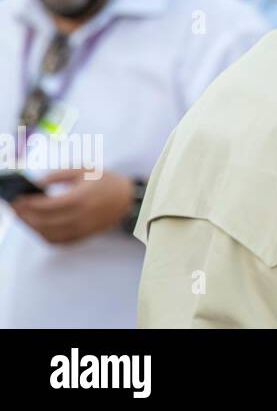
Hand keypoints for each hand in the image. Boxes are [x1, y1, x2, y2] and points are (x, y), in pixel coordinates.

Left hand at [10, 169, 134, 244]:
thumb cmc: (106, 181)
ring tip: (21, 216)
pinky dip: (42, 235)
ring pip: (47, 233)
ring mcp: (81, 229)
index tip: (17, 197)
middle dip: (24, 214)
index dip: (29, 203)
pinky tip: (36, 226)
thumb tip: (36, 184)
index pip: (47, 205)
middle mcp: (80, 216)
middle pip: (43, 221)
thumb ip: (59, 174)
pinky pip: (56, 241)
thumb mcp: (85, 169)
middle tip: (13, 207)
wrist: (129, 199)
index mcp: (81, 198)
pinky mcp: (82, 236)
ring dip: (30, 226)